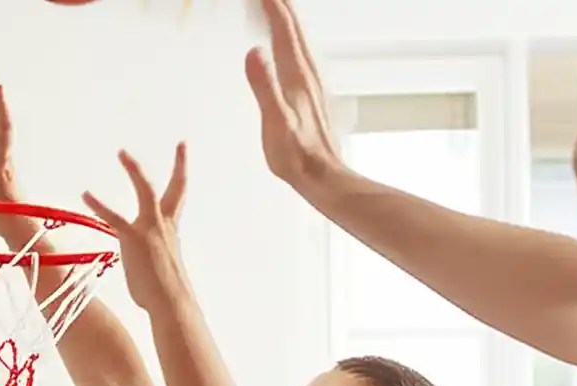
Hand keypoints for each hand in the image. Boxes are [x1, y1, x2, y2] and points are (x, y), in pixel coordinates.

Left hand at [83, 144, 189, 313]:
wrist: (171, 303)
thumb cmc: (167, 294)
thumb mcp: (162, 268)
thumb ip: (153, 255)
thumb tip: (147, 260)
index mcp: (171, 230)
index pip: (179, 196)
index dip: (182, 171)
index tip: (183, 149)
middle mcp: (164, 225)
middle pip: (174, 188)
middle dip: (180, 164)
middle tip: (181, 143)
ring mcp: (151, 230)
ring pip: (146, 190)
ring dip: (134, 169)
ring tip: (123, 152)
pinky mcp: (134, 239)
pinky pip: (114, 217)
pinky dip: (98, 204)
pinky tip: (85, 193)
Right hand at [244, 0, 340, 185]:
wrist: (323, 177)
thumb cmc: (297, 156)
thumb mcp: (275, 122)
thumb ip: (264, 85)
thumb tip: (254, 50)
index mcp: (296, 76)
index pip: (283, 30)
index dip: (271, 7)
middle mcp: (308, 75)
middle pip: (294, 29)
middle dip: (280, 6)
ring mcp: (312, 84)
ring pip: (299, 40)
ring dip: (287, 20)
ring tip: (277, 8)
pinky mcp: (311, 95)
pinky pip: (300, 55)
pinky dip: (291, 40)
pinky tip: (289, 47)